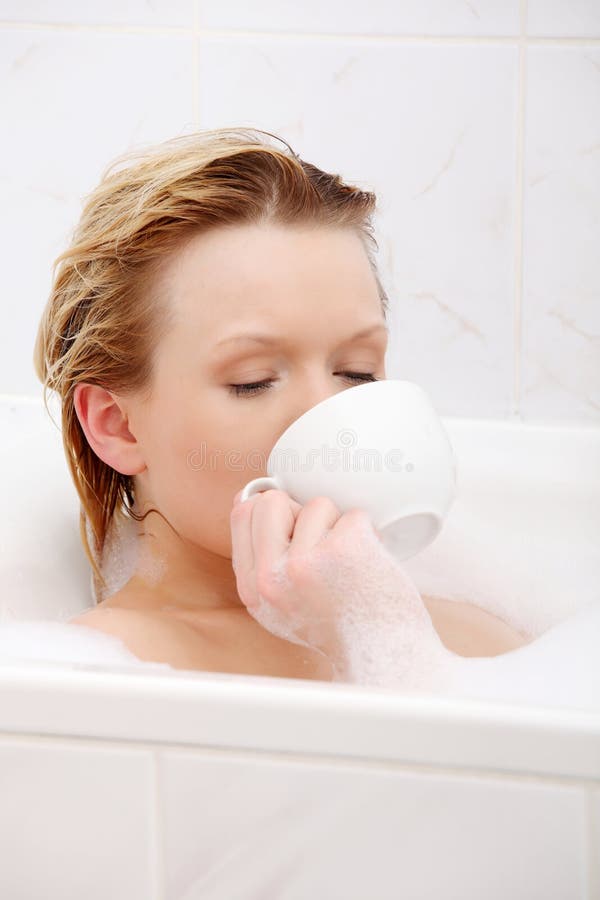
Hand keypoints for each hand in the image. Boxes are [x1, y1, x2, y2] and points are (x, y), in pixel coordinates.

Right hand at [229, 488, 443, 679]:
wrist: (382, 655)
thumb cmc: (338, 628)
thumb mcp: (280, 605)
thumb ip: (260, 558)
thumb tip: (248, 498)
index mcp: (253, 588)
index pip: (244, 513)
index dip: (273, 513)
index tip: (293, 530)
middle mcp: (273, 575)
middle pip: (273, 501)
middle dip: (300, 512)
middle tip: (321, 546)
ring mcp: (308, 560)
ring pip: (318, 504)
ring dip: (338, 526)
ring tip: (348, 563)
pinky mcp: (345, 548)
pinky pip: (354, 515)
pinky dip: (367, 534)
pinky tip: (367, 563)